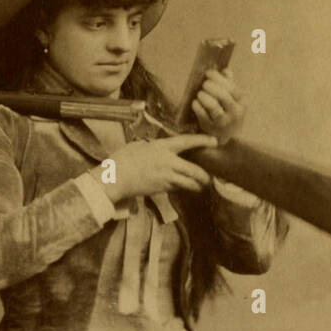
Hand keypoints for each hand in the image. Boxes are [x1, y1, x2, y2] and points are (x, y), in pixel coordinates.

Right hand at [90, 133, 218, 202]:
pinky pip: (177, 188)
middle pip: (194, 170)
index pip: (187, 142)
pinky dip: (183, 188)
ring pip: (189, 183)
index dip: (202, 141)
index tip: (214, 141)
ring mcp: (165, 177)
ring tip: (202, 186)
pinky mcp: (161, 189)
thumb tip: (163, 148)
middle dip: (205, 176)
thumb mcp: (140, 146)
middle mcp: (167, 162)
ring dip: (197, 186)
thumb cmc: (123, 159)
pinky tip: (184, 188)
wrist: (115, 178)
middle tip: (210, 178)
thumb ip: (155, 147)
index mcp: (162, 147)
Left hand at [191, 67, 244, 144]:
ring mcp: (223, 122)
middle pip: (223, 95)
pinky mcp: (211, 127)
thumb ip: (229, 84)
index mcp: (241, 102)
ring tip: (200, 94)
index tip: (208, 73)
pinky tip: (195, 102)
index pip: (231, 87)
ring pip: (213, 106)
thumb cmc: (228, 111)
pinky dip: (197, 106)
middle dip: (211, 86)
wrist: (226, 135)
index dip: (218, 78)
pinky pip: (202, 115)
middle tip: (204, 84)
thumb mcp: (233, 99)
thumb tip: (226, 71)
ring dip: (204, 96)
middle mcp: (235, 112)